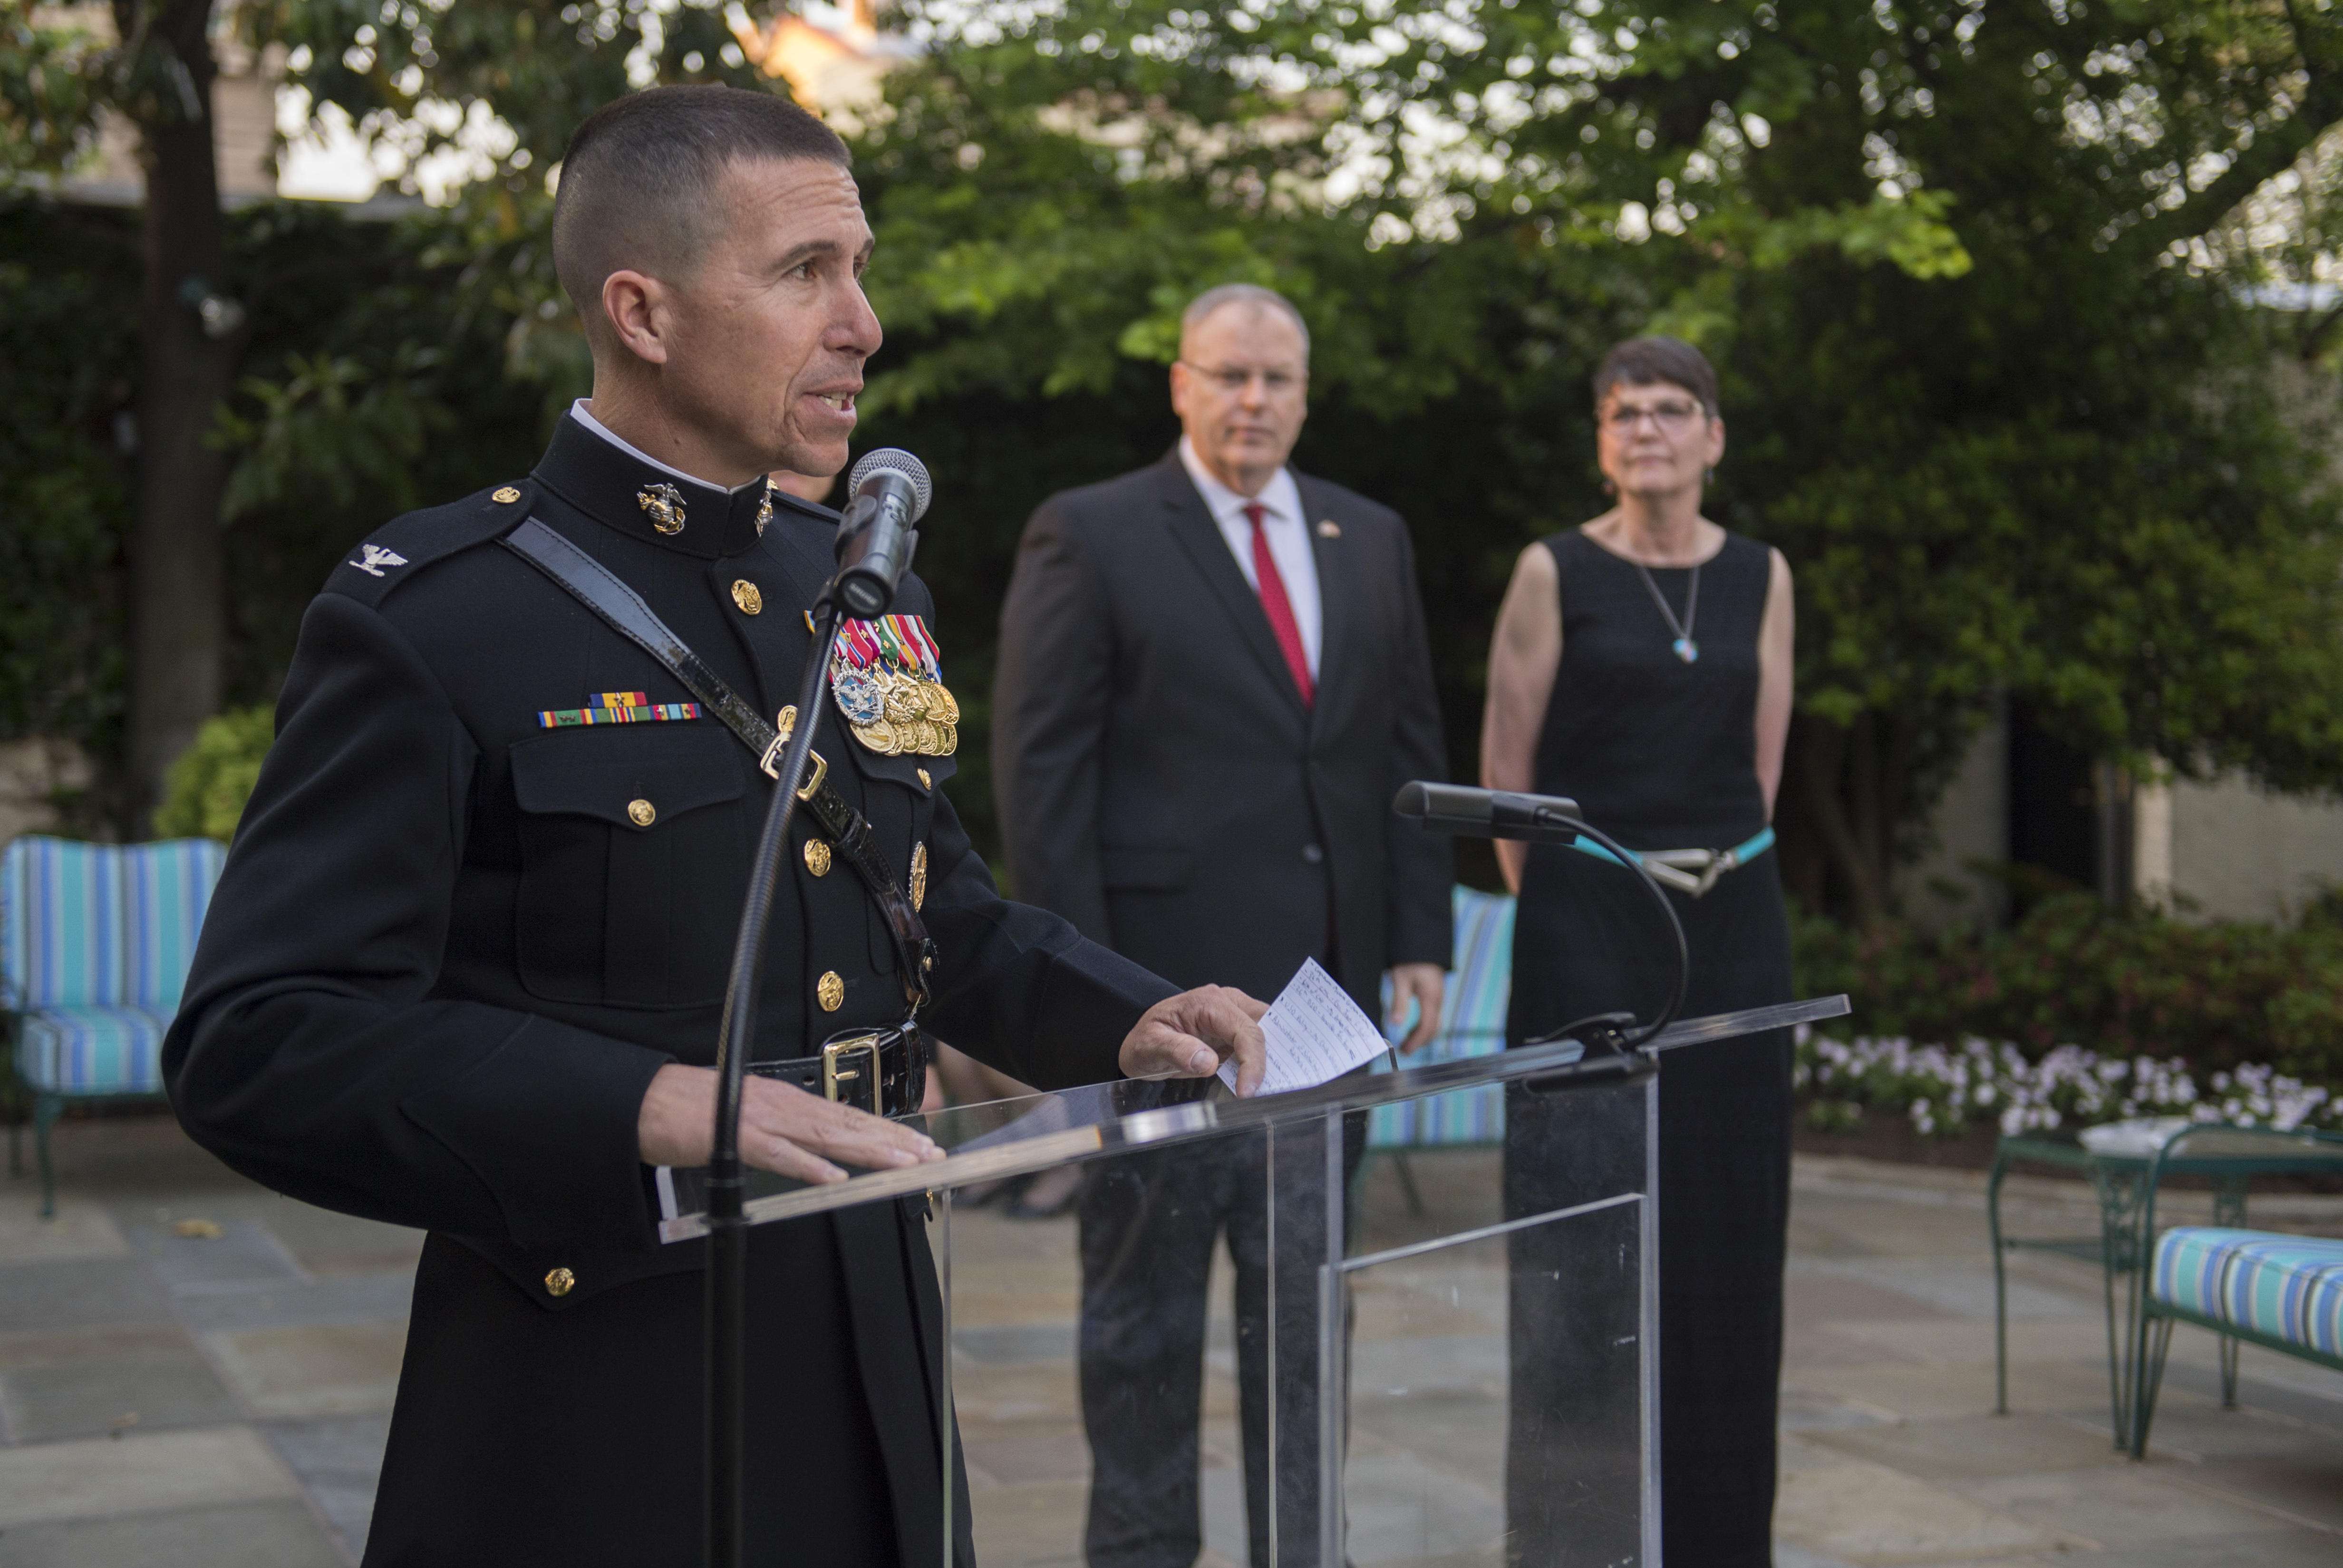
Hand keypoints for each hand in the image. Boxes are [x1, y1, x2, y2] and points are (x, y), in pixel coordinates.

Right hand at [636, 1063, 942, 1184]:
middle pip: (848, 1125)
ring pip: (827, 1137)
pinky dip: (809, 1167)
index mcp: (788, 1102)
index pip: (848, 1118)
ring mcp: (762, 1121)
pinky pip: (779, 1155)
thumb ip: (784, 1131)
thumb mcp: (750, 1117)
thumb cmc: (694, 1110)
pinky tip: (836, 1179)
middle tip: (930, 1155)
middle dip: (892, 1141)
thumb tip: (815, 1150)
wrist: (646, 1101)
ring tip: (903, 1163)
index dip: (886, 1131)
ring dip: (868, 1151)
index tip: (919, 1145)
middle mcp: (784, 1105)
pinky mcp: (737, 1138)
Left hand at [1119, 985, 1269, 1096]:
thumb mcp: (1151, 1046)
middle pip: (1265, 1025)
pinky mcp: (1234, 1032)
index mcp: (1208, 1002)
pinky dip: (1261, 1061)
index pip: (1244, 1030)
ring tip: (1268, 1087)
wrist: (1140, 1043)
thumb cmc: (1144, 1040)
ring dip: (1271, 1059)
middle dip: (1273, 1056)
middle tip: (1269, 1088)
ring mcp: (1232, 1016)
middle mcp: (1225, 1003)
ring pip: (1267, 1032)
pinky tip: (1257, 1081)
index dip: (1253, 1062)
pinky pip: (1256, 1043)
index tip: (1247, 1091)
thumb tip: (1207, 1061)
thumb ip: (1178, 1051)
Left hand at [1388, 963, 1446, 1054]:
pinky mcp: (1435, 994)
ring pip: (1435, 1022)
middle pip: (1434, 1028)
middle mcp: (1437, 999)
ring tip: (1407, 1041)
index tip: (1405, 1049)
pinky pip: (1433, 1015)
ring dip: (1422, 1034)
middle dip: (1420, 1041)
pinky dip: (1424, 1025)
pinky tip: (1413, 1028)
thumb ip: (1399, 1001)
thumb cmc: (1411, 958)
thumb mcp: (1400, 978)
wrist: (1423, 941)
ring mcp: (1438, 997)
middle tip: (1405, 1050)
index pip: (1427, 1026)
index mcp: (1430, 997)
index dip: (1416, 1041)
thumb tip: (1396, 1023)